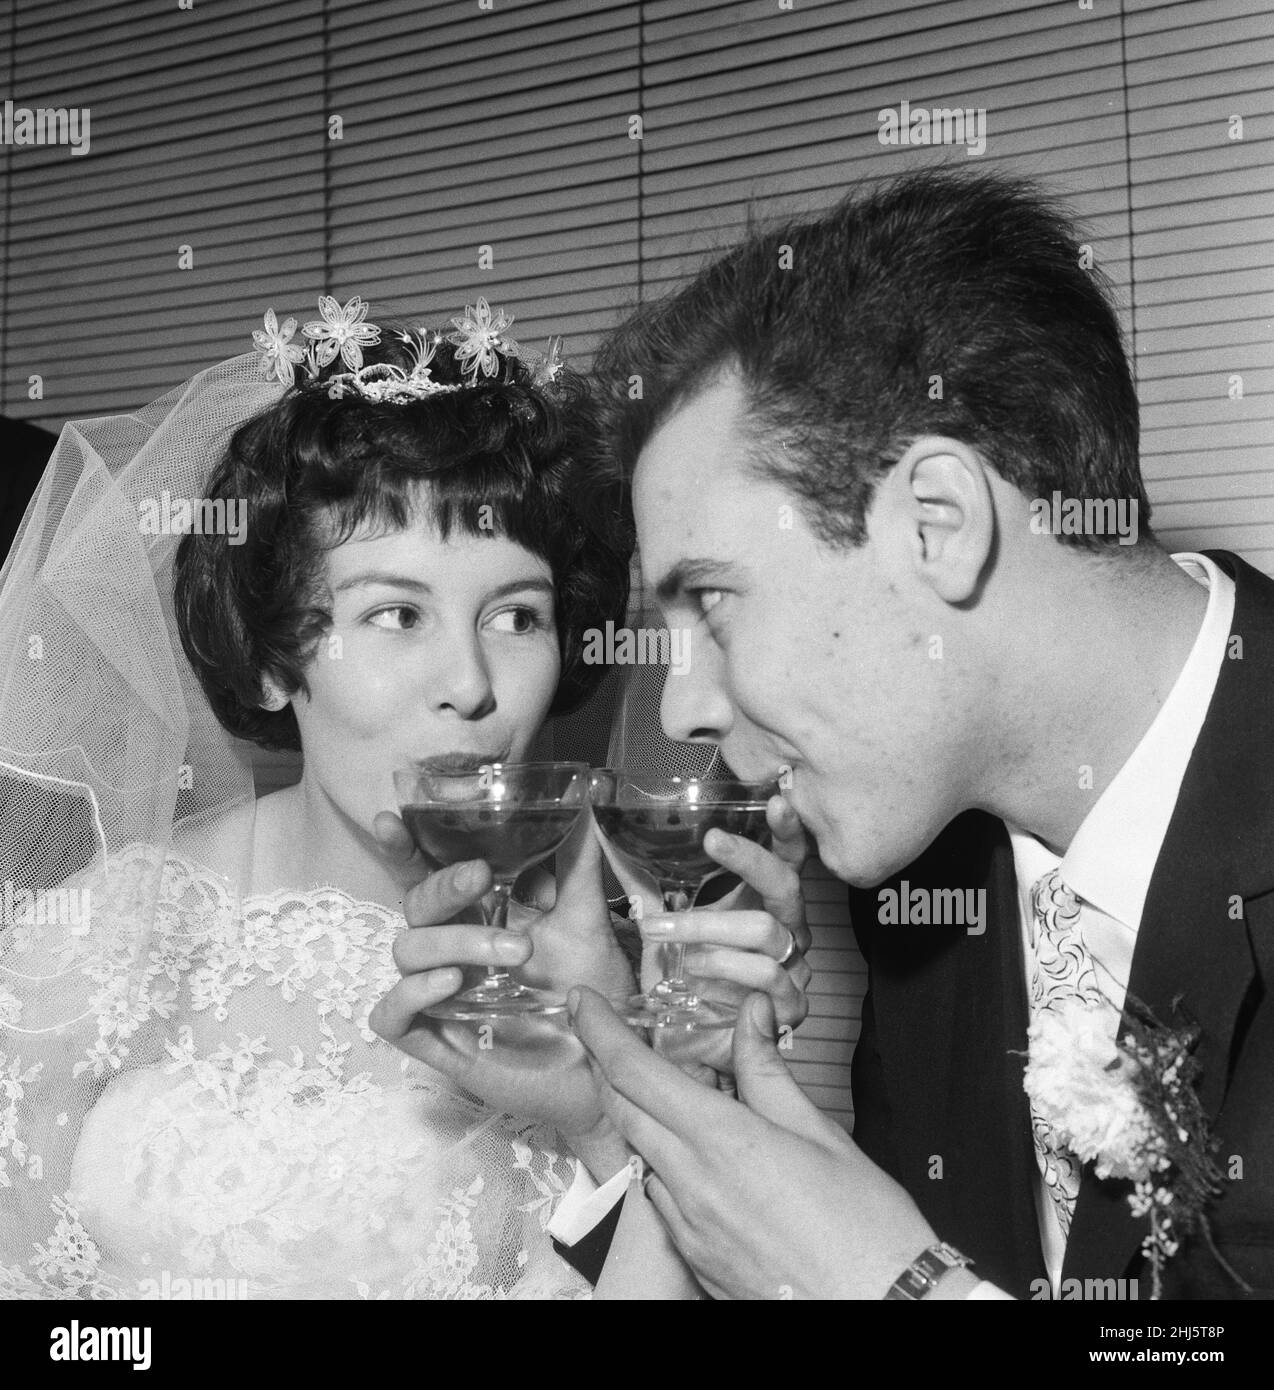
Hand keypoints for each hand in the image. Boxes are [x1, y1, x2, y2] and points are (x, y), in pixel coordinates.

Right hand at [368, 809, 634, 1151]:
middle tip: (484, 878)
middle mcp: (453, 949)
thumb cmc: (590, 992)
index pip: (427, 874)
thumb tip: (582, 809)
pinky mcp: (437, 1040)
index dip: (404, 848)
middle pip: (415, 907)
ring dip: (454, 941)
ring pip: (407, 952)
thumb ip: (576, 868)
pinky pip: (391, 1014)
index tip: (389, 818)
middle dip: (444, 887)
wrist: (607, 1066)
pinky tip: (451, 984)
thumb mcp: (587, 923)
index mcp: (479, 915)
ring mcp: (442, 994)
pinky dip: (412, 994)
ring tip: (513, 954)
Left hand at [568, 987, 937, 1299]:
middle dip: (608, 1066)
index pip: (635, 1072)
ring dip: (639, 1116)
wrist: (880, 1307)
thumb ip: (769, 1070)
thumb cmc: (864, 1228)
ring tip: (670, 1095)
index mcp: (722, 1141)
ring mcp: (688, 1225)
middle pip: (622, 1109)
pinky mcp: (694, 1256)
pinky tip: (695, 1155)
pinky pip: (659, 1196)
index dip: (599, 1030)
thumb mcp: (819, 1130)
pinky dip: (663, 1162)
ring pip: (638, 1152)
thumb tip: (752, 1015)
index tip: (584, 1003)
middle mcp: (692, 1184)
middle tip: (612, 1035)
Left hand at [599, 793, 812, 1074]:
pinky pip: (766, 978)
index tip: (776, 801)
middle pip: (786, 886)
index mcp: (764, 905)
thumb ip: (650, 889)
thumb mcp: (662, 928)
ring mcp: (793, 970)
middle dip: (749, 860)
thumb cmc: (679, 984)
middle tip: (713, 839)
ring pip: (765, 931)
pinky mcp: (789, 1009)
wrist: (683, 1049)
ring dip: (709, 926)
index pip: (787, 859)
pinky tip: (692, 973)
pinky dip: (724, 970)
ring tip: (665, 932)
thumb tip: (611, 839)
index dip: (786, 831)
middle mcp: (787, 933)